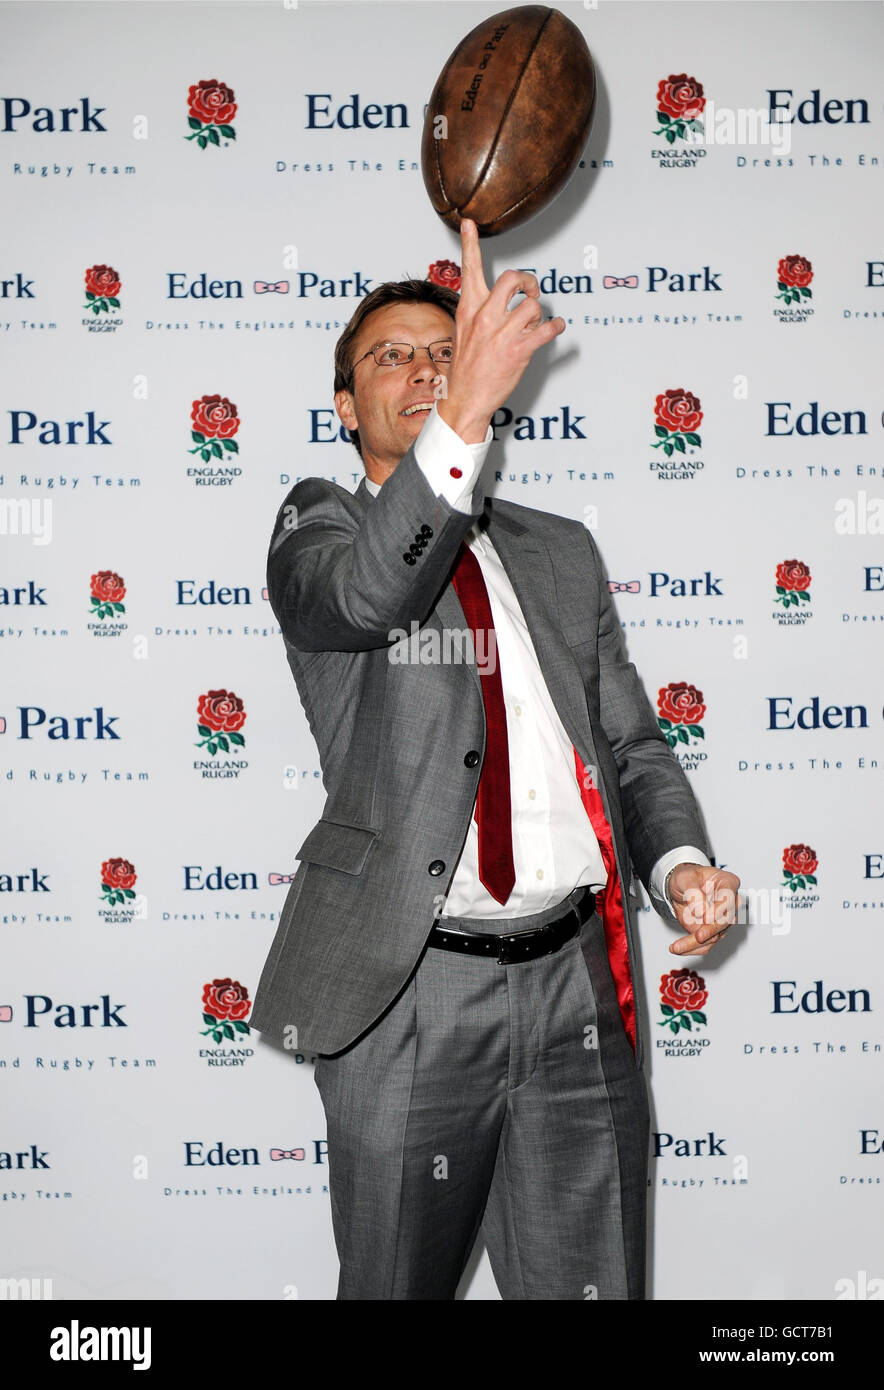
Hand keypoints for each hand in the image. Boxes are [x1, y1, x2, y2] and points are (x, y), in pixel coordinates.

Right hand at [437, 218, 565, 443]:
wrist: (464, 399)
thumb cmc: (466, 369)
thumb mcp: (463, 332)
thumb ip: (478, 312)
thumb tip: (499, 301)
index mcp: (469, 309)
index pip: (469, 270)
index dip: (469, 244)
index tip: (469, 223)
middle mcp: (485, 317)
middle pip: (513, 278)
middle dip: (527, 282)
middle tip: (530, 291)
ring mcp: (503, 333)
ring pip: (533, 306)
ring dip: (538, 315)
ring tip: (533, 326)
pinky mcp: (520, 350)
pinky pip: (547, 329)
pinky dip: (556, 327)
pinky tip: (555, 328)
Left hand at [667, 864, 740, 955]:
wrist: (680, 888)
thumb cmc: (686, 877)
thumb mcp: (684, 878)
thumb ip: (693, 892)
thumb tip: (701, 911)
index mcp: (728, 883)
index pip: (730, 898)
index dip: (719, 910)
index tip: (706, 917)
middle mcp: (729, 903)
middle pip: (726, 921)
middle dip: (711, 931)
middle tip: (698, 937)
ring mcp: (722, 919)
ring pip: (715, 936)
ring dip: (696, 944)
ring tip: (677, 947)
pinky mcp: (712, 932)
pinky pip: (706, 944)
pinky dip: (692, 949)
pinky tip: (679, 949)